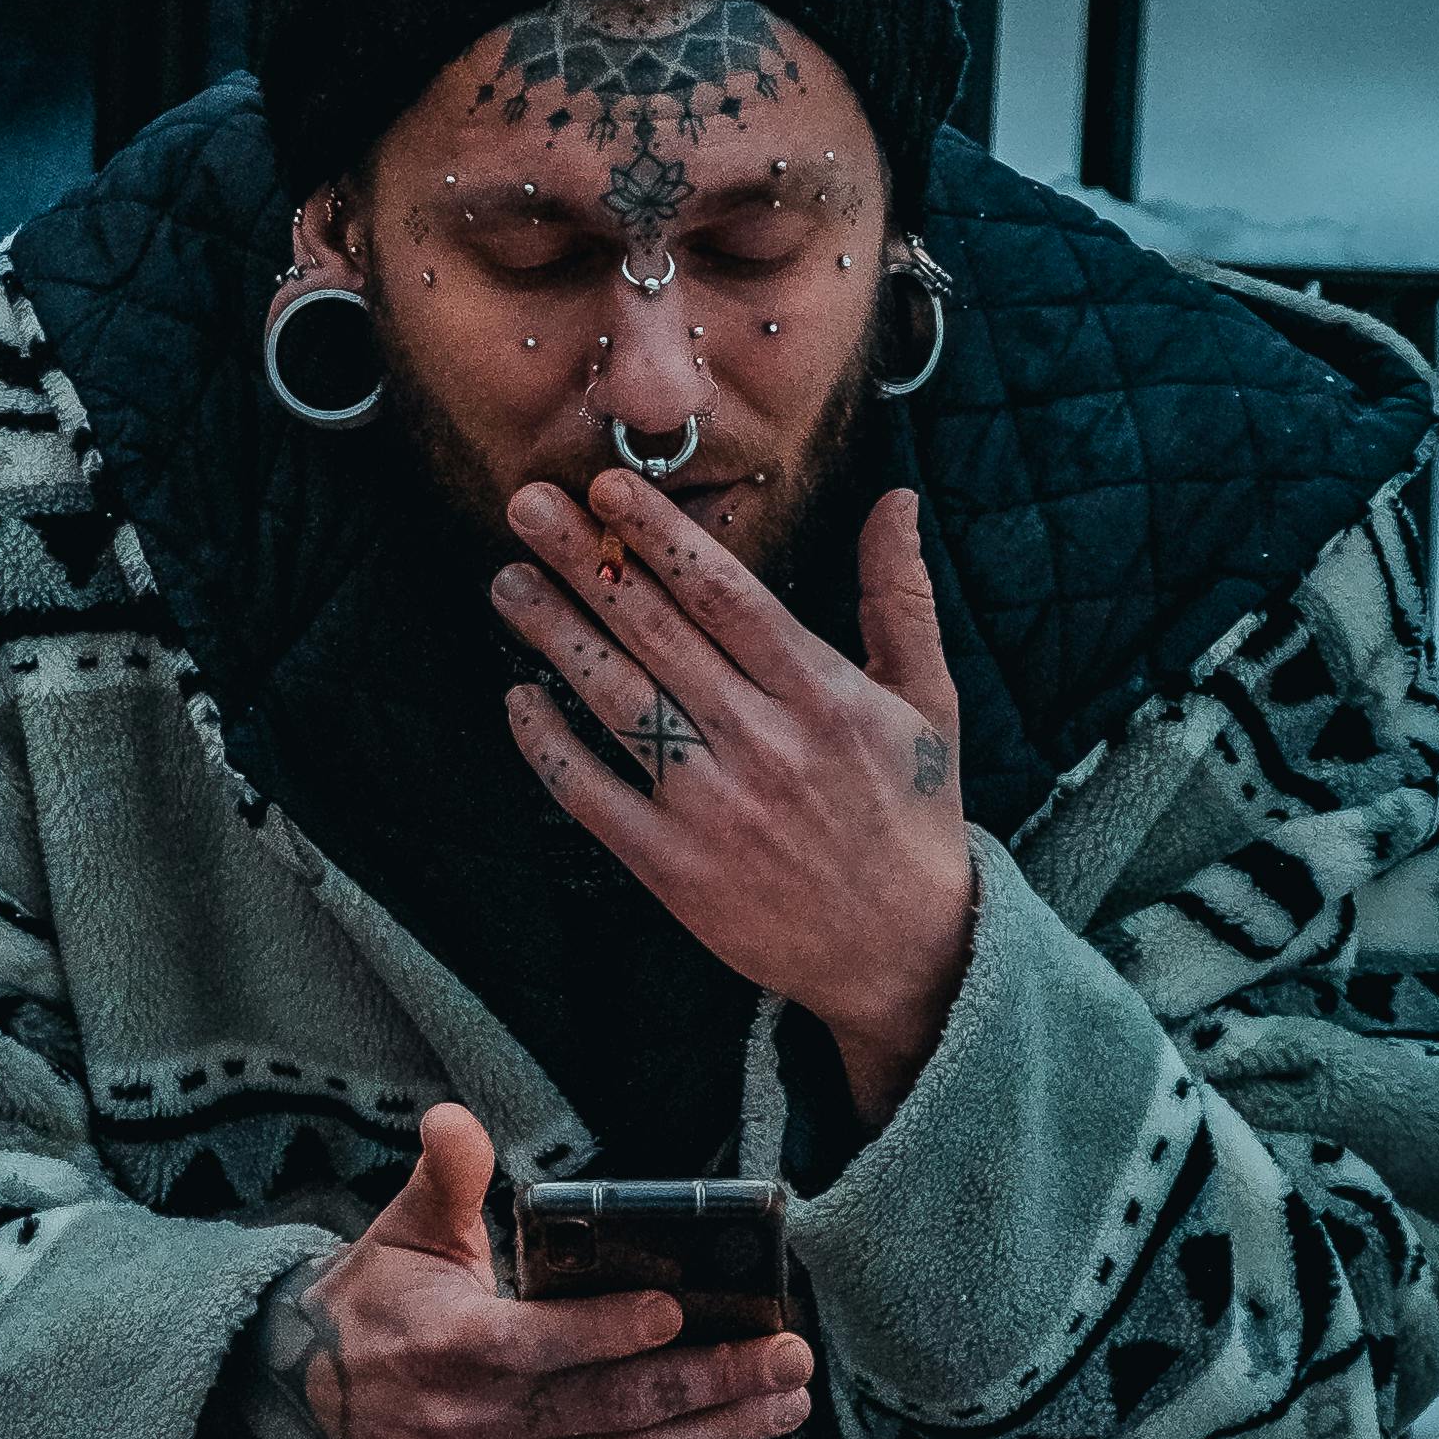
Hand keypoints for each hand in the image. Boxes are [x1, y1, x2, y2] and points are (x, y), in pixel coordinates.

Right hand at [274, 1101, 814, 1438]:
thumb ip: (445, 1177)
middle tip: (788, 1358)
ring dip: (711, 1433)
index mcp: (445, 1349)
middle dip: (709, 1383)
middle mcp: (466, 1428)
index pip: (539, 1345)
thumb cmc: (381, 1297)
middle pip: (605, 1409)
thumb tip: (458, 1122)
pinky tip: (722, 1433)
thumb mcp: (404, 1229)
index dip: (610, 1332)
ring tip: (784, 1403)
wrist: (310, 1394)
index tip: (681, 1311)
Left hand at [495, 473, 975, 1131]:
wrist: (904, 950)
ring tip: (508, 583)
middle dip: (585, 562)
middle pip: (656, 634)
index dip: (661, 537)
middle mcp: (762, 741)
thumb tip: (894, 499)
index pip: (725, 595)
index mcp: (821, 693)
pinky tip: (519, 699)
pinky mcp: (674, 868)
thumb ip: (900, 596)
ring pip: (618, 702)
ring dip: (556, 637)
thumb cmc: (913, 814)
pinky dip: (550, 747)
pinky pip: (594, 795)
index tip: (607, 488)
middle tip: (526, 507)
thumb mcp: (930, 699)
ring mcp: (712, 806)